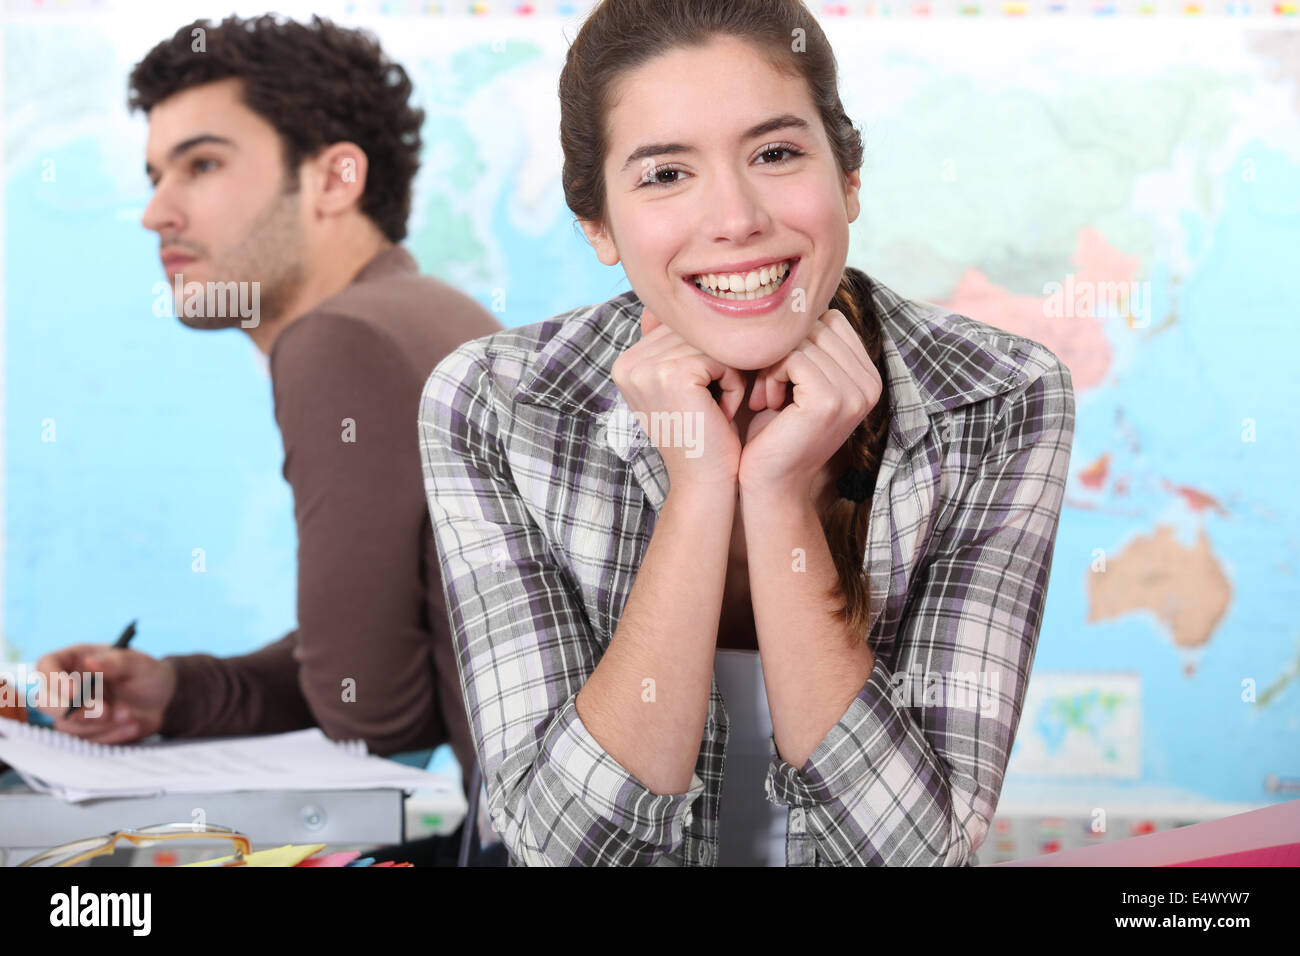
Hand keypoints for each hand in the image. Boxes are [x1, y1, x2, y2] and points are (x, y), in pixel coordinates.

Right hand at [34, 644, 176, 744]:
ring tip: (129, 715)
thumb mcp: (139, 663)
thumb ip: (117, 661)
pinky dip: (111, 735)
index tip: (75, 692)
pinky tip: (132, 725)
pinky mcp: (83, 731)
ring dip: (100, 725)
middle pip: (45, 702)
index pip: (47, 665)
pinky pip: (86, 741)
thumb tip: (90, 662)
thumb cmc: (146, 674)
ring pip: (67, 725)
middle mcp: (67, 686)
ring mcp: (72, 711)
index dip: (54, 680)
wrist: (163, 700)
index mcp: (75, 660)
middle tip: (107, 711)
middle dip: (77, 711)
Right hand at [610, 306, 746, 494]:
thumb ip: (676, 348)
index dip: (706, 361)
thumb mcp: (686, 388)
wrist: (706, 485)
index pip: (682, 331)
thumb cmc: (705, 437)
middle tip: (712, 409)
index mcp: (626, 363)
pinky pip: (722, 358)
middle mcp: (627, 362)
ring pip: (712, 344)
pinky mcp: (672, 374)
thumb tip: (675, 310)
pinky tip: (720, 413)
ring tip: (716, 411)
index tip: (702, 402)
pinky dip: (734, 385)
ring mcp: (646, 368)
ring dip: (729, 376)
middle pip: (696, 334)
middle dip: (718, 368)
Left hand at [737, 309, 883, 500]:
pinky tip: (765, 402)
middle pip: (818, 327)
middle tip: (766, 387)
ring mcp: (855, 393)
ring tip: (765, 398)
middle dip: (784, 350)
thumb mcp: (798, 382)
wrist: (769, 482)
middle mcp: (871, 384)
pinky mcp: (831, 400)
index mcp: (869, 376)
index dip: (796, 340)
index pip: (830, 321)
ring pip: (804, 341)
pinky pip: (794, 357)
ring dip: (773, 365)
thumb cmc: (775, 430)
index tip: (778, 375)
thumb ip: (810, 345)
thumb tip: (798, 297)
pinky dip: (770, 375)